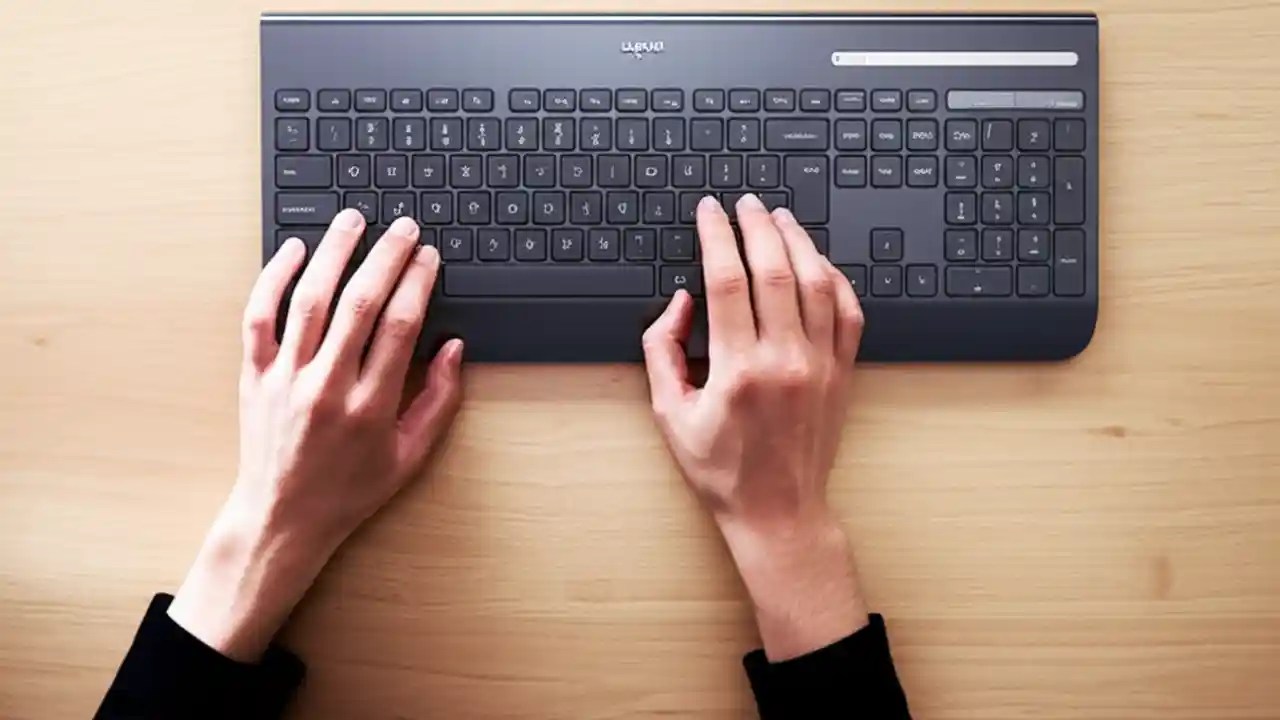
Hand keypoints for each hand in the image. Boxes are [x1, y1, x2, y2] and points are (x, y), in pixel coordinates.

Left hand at [169, 211, 463, 660]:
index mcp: (370, 408)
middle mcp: (326, 387)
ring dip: (333, 253)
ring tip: (352, 222)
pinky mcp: (253, 376)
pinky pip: (259, 317)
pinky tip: (292, 251)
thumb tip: (454, 347)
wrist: (282, 518)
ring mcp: (285, 379)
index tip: (428, 258)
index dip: (418, 283)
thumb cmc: (350, 489)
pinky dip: (273, 279)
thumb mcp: (410, 456)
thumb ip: (438, 400)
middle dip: (385, 257)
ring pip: (309, 300)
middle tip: (402, 228)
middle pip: (359, 303)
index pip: (400, 326)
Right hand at [643, 194, 867, 660]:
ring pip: (816, 283)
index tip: (709, 212)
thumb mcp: (669, 414)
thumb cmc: (721, 470)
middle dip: (757, 227)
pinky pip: (849, 311)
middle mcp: (784, 362)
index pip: (727, 281)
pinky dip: (835, 278)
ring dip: (798, 242)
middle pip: (775, 270)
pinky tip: (817, 260)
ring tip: (779, 218)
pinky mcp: (842, 373)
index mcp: (737, 371)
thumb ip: (662, 351)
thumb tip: (679, 302)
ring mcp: (820, 366)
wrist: (778, 511)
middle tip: (744, 203)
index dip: (717, 237)